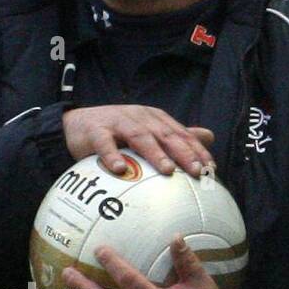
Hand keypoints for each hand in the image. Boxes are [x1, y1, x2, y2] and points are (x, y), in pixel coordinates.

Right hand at [62, 105, 214, 177]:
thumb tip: (210, 137)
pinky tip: (119, 170)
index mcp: (155, 118)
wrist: (77, 125)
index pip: (181, 134)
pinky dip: (112, 156)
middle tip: (196, 171)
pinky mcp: (96, 131)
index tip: (211, 168)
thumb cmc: (117, 133)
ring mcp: (118, 122)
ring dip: (154, 154)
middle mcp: (140, 117)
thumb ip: (177, 135)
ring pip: (140, 137)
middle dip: (183, 152)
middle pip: (165, 135)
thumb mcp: (149, 131)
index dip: (197, 150)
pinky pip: (105, 144)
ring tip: (167, 171)